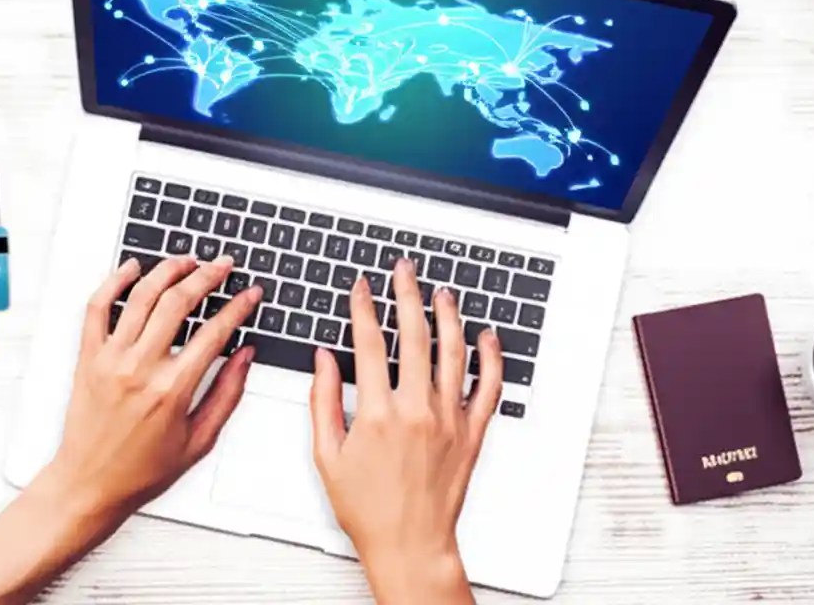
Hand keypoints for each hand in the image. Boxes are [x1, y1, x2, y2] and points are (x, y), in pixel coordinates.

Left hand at [0, 255, 260, 604]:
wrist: (89, 484)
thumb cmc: (142, 470)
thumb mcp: (199, 440)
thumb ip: (227, 393)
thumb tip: (246, 355)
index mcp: (172, 389)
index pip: (215, 332)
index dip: (238, 307)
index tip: (250, 295)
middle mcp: (140, 367)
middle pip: (178, 301)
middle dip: (207, 276)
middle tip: (223, 265)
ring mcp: (110, 359)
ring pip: (140, 295)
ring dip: (167, 270)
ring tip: (186, 260)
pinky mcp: (88, 357)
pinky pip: (97, 308)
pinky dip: (113, 282)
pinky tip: (131, 268)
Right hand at [309, 259, 503, 604]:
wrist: (410, 544)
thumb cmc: (368, 508)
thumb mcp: (327, 456)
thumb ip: (322, 402)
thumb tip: (323, 360)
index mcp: (377, 414)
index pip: (369, 343)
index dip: (364, 308)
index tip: (362, 288)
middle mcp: (417, 410)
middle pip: (414, 336)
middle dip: (406, 295)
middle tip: (404, 270)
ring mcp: (449, 419)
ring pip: (453, 352)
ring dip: (447, 315)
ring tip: (441, 292)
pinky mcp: (472, 433)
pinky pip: (488, 387)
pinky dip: (491, 357)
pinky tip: (486, 335)